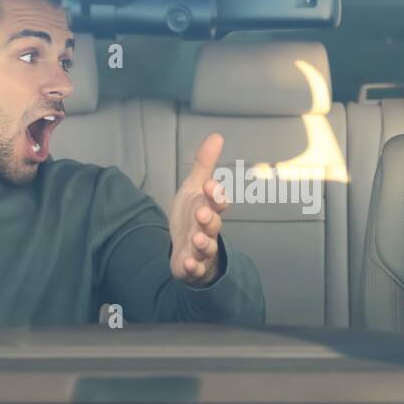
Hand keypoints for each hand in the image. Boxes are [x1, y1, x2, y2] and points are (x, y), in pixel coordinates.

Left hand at [169, 133, 228, 286]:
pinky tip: (186, 263)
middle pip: (213, 224)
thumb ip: (205, 165)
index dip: (215, 195)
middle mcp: (208, 229)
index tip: (210, 186)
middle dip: (209, 219)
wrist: (186, 248)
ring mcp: (201, 249)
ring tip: (196, 239)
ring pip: (206, 247)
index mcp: (210, 209)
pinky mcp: (192, 266)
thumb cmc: (194, 216)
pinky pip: (194, 268)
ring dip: (202, 243)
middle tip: (202, 214)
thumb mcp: (195, 189)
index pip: (217, 201)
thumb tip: (216, 136)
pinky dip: (191, 266)